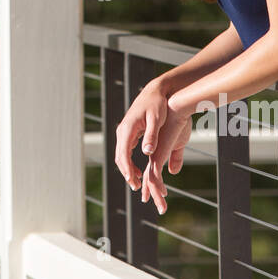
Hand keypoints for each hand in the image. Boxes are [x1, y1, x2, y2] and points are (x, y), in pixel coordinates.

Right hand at [113, 79, 172, 193]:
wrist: (155, 91)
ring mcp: (125, 131)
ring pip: (121, 155)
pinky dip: (129, 162)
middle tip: (136, 188)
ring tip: (137, 183)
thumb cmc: (157, 104)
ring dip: (127, 169)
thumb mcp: (157, 119)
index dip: (128, 170)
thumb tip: (147, 153)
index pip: (123, 154)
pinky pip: (126, 150)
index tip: (134, 183)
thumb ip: (152, 136)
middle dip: (126, 173)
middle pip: (119, 157)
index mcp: (128, 129)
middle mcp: (123, 131)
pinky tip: (139, 170)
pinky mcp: (129, 132)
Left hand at [142, 104, 191, 214]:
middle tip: (155, 205)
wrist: (176, 109)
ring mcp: (153, 155)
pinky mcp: (157, 155)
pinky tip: (163, 195)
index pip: (150, 171)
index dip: (151, 184)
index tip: (152, 194)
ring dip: (156, 195)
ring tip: (162, 208)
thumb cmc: (179, 123)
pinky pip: (155, 176)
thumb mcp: (179, 143)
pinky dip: (158, 187)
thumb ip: (175, 157)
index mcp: (154, 151)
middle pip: (148, 178)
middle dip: (151, 193)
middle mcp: (151, 154)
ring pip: (150, 181)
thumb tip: (173, 171)